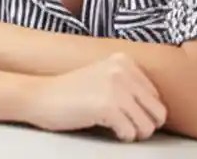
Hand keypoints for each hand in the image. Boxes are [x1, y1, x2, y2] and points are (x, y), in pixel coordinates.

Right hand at [22, 54, 167, 141]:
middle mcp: (122, 71)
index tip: (124, 112)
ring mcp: (115, 88)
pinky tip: (105, 127)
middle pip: (158, 112)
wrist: (38, 95)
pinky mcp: (108, 106)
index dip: (143, 111)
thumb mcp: (102, 76)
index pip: (156, 97)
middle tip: (124, 125)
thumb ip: (129, 84)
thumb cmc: (69, 92)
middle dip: (144, 124)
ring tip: (115, 127)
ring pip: (148, 126)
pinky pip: (130, 133)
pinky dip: (121, 136)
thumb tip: (159, 110)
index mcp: (123, 61)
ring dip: (133, 133)